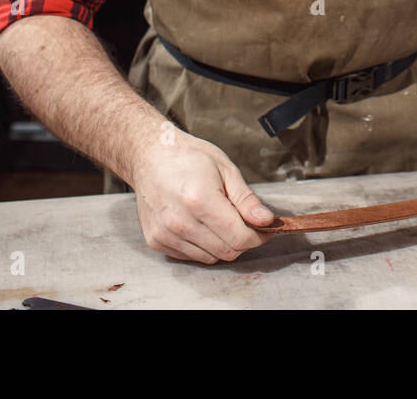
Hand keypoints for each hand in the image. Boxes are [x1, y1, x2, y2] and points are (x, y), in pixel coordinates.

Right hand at [129, 129, 275, 262]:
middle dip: (243, 240)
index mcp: (200, 200)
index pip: (240, 237)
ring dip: (222, 244)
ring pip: (210, 258)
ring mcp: (165, 234)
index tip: (264, 227)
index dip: (258, 235)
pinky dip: (203, 246)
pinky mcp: (156, 241)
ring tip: (220, 219)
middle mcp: (179, 221)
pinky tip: (200, 224)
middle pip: (227, 251)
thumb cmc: (189, 157)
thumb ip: (246, 199)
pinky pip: (190, 256)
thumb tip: (266, 220)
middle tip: (245, 222)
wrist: (150, 156)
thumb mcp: (226, 169)